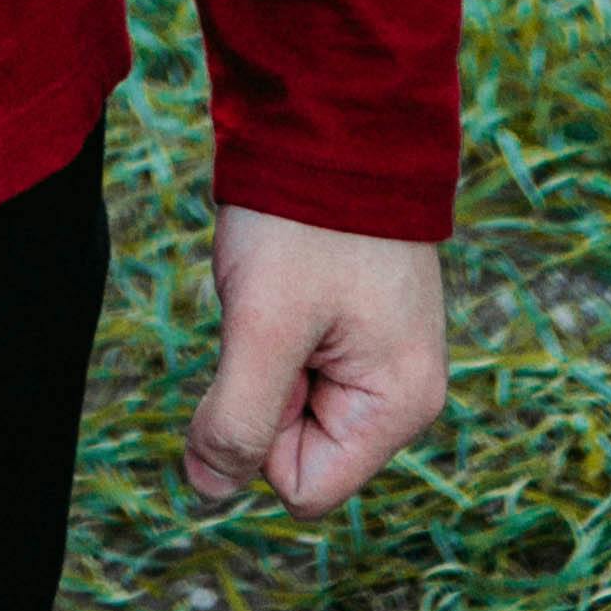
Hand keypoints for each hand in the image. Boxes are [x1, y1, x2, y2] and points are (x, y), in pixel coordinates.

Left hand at [180, 207, 446, 521]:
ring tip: (287, 287)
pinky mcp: (358, 330)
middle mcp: (403, 395)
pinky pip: (297, 365)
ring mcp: (383, 360)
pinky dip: (275, 328)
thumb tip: (207, 491)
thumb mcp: (263, 326)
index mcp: (401, 407)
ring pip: (291, 405)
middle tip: (280, 310)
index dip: (264, 429)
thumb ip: (238, 421)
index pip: (302, 487)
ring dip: (267, 352)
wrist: (331, 118)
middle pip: (298, 449)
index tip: (275, 349)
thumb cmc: (303, 222)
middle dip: (267, 387)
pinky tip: (291, 279)